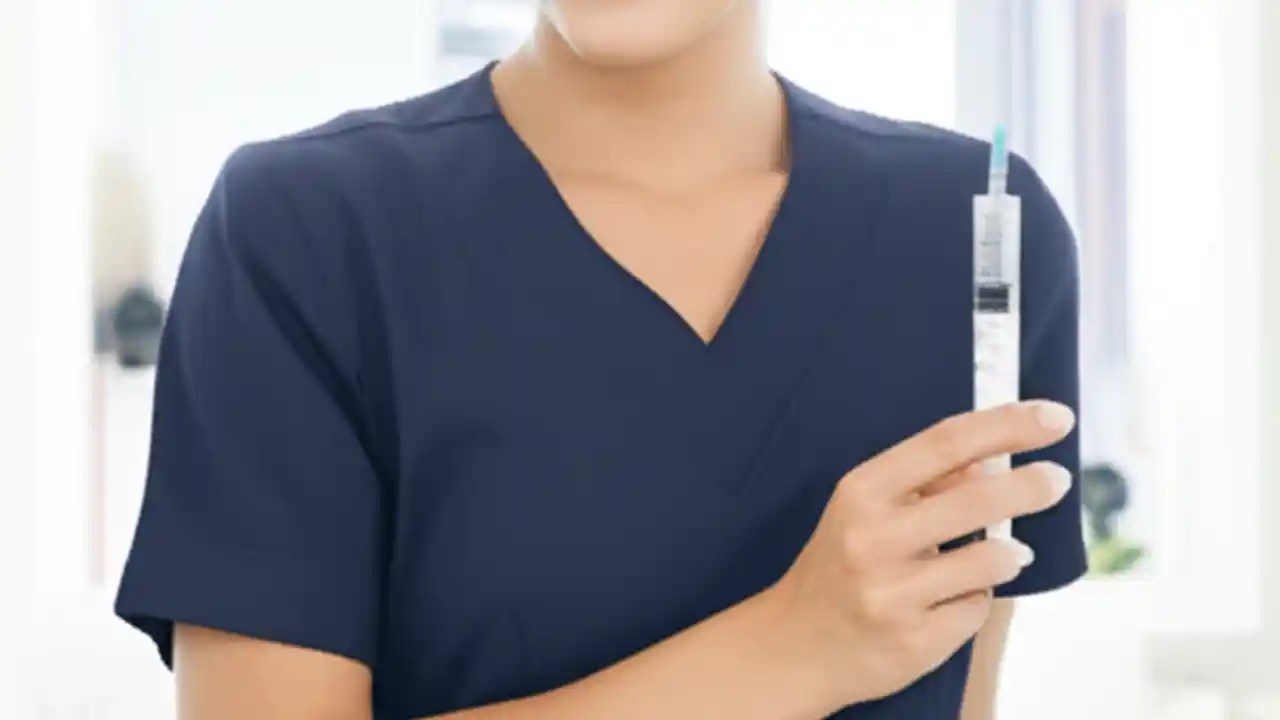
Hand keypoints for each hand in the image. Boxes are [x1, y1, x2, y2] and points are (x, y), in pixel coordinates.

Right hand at [767, 401, 1075, 707]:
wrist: (795, 646)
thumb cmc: (841, 564)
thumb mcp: (865, 510)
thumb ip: (925, 483)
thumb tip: (996, 459)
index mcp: (861, 492)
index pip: (947, 443)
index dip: (1008, 426)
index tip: (1055, 418)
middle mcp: (872, 539)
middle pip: (978, 498)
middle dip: (1031, 486)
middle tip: (1057, 481)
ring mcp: (892, 593)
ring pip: (991, 560)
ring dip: (1007, 555)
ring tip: (997, 556)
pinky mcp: (914, 641)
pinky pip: (978, 608)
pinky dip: (975, 600)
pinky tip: (946, 602)